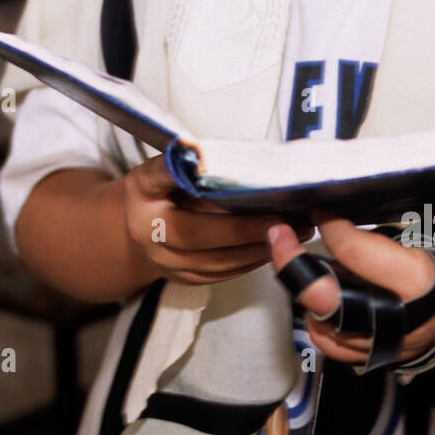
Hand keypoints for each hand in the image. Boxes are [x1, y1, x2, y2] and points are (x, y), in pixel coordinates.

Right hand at [121, 154, 308, 286]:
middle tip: (285, 217)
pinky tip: (277, 244)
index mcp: (142, 198)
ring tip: (295, 230)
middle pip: (196, 234)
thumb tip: (216, 155)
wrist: (140, 234)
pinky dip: (253, 260)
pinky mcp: (189, 279)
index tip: (206, 162)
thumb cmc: (158, 195)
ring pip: (217, 260)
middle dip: (245, 228)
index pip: (157, 181)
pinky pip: (225, 273)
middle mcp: (150, 235)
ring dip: (259, 247)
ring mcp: (169, 264)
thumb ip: (182, 165)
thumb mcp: (159, 172)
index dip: (177, 172)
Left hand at [267, 164, 434, 366]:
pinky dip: (315, 313)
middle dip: (294, 266)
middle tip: (277, 231)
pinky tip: (313, 281)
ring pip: (321, 322)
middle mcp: (399, 322)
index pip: (359, 253)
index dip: (334, 226)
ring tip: (291, 251)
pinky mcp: (374, 356)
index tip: (321, 205)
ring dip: (301, 286)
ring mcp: (384, 345)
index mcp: (423, 285)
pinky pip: (329, 343)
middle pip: (328, 302)